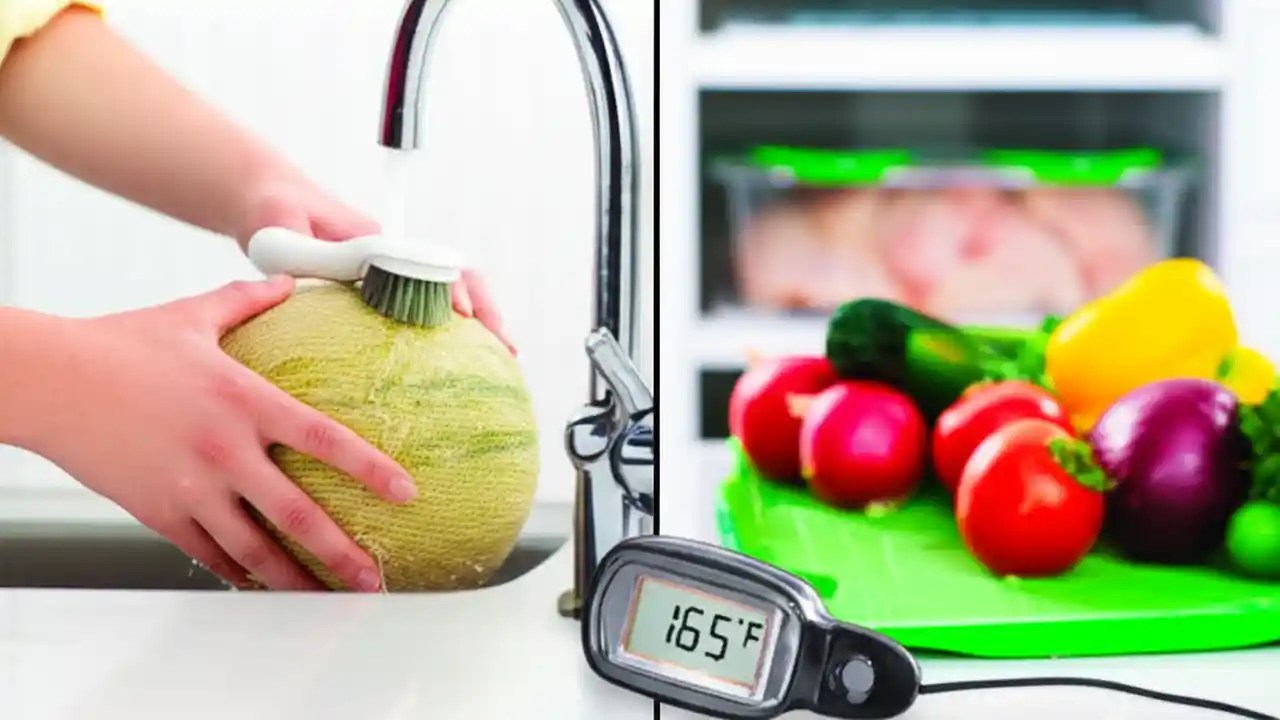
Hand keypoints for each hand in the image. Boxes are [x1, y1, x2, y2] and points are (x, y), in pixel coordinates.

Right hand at [27, 276, 418, 591]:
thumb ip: (248, 300)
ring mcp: (190, 488)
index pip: (325, 439)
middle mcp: (224, 451)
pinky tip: (261, 586)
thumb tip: (289, 281)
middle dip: (341, 553)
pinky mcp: (158, 512)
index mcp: (244, 401)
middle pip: (296, 515)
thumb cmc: (120, 344)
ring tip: (325, 599)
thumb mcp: (193, 315)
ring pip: (253, 550)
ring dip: (294, 580)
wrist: (49, 381)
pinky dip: (238, 573)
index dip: (371, 469)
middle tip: (375, 579)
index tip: (406, 493)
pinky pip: (207, 554)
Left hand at [236, 171, 516, 354]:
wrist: (276, 205)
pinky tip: (467, 369)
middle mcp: (397, 257)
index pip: (427, 263)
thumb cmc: (275, 214)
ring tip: (503, 362)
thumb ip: (297, 251)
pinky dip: (458, 336)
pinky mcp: (390, 292)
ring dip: (482, 323)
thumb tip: (301, 284)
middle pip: (458, 276)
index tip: (461, 314)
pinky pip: (432, 309)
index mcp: (377, 240)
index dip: (449, 288)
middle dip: (486, 309)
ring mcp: (397, 274)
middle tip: (505, 346)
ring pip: (454, 293)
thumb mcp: (280, 231)